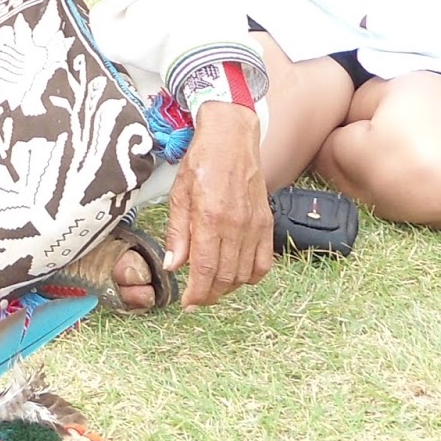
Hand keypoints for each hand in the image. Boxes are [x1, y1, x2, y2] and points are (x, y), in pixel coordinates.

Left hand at [164, 102, 271, 307]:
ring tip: (213, 287)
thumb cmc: (202, 162)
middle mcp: (236, 225)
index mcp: (210, 217)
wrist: (232, 138)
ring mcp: (255, 225)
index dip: (196, 293)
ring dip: (228, 288)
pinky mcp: (266, 223)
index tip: (187, 303)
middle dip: (209, 295)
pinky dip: (252, 276)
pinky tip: (237, 275)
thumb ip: (177, 233)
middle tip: (196, 298)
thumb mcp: (179, 194)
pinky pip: (264, 262)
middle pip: (226, 277)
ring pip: (245, 274)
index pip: (206, 269)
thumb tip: (174, 265)